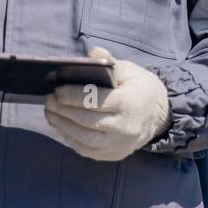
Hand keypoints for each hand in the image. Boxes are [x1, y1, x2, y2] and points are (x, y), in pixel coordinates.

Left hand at [45, 47, 172, 161]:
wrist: (159, 115)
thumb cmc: (141, 88)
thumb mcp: (130, 71)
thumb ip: (109, 62)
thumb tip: (92, 53)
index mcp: (128, 103)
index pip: (93, 100)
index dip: (72, 95)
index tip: (56, 90)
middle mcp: (123, 127)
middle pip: (85, 120)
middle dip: (63, 110)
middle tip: (49, 100)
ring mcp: (118, 144)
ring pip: (84, 138)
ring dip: (62, 125)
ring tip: (50, 113)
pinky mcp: (113, 154)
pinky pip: (86, 149)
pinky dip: (70, 138)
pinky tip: (61, 126)